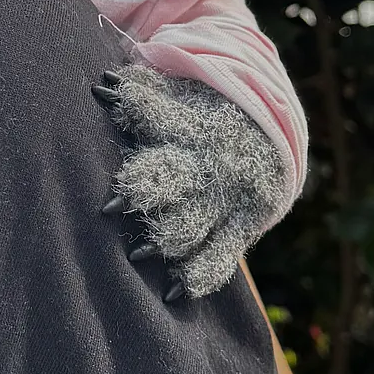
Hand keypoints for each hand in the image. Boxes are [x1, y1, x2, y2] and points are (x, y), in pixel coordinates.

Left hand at [93, 65, 284, 299]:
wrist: (272, 133)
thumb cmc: (207, 109)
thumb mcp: (181, 91)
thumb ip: (143, 88)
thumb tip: (102, 81)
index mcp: (193, 123)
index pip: (158, 112)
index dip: (133, 104)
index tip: (101, 95)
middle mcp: (211, 161)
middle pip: (175, 174)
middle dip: (144, 188)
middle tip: (110, 206)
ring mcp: (229, 196)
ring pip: (194, 222)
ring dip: (164, 238)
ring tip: (135, 253)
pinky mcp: (244, 224)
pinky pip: (221, 255)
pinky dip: (197, 275)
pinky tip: (171, 292)